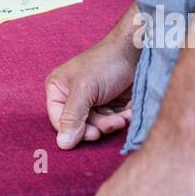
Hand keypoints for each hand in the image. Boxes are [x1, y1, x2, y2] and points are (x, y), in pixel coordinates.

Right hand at [45, 12, 140, 148]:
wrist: (136, 51)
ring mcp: (92, 101)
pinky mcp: (110, 103)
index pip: (59, 121)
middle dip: (100, 125)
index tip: (94, 134)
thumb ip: (72, 117)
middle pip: (81, 126)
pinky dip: (122, 118)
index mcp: (58, 89)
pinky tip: (130, 111)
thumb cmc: (106, 63)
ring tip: (124, 115)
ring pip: (98, 125)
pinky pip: (112, 121)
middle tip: (115, 122)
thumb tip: (62, 144)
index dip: (76, 131)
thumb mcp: (85, 89)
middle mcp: (72, 96)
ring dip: (113, 122)